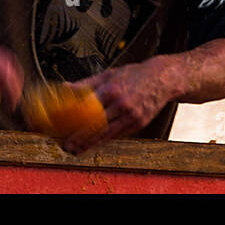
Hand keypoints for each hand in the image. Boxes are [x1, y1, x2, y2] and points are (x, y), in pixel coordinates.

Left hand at [63, 57, 178, 154]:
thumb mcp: (108, 74)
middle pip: (96, 126)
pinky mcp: (139, 123)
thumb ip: (86, 83)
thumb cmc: (134, 75)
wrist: (162, 79)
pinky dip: (104, 139)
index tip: (62, 131)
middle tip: (67, 147)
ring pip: (107, 134)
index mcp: (112, 90)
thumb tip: (66, 88)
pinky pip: (118, 134)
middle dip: (80, 140)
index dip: (74, 123)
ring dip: (90, 144)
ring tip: (77, 149)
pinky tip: (94, 143)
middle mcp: (122, 104)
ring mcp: (132, 115)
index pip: (88, 110)